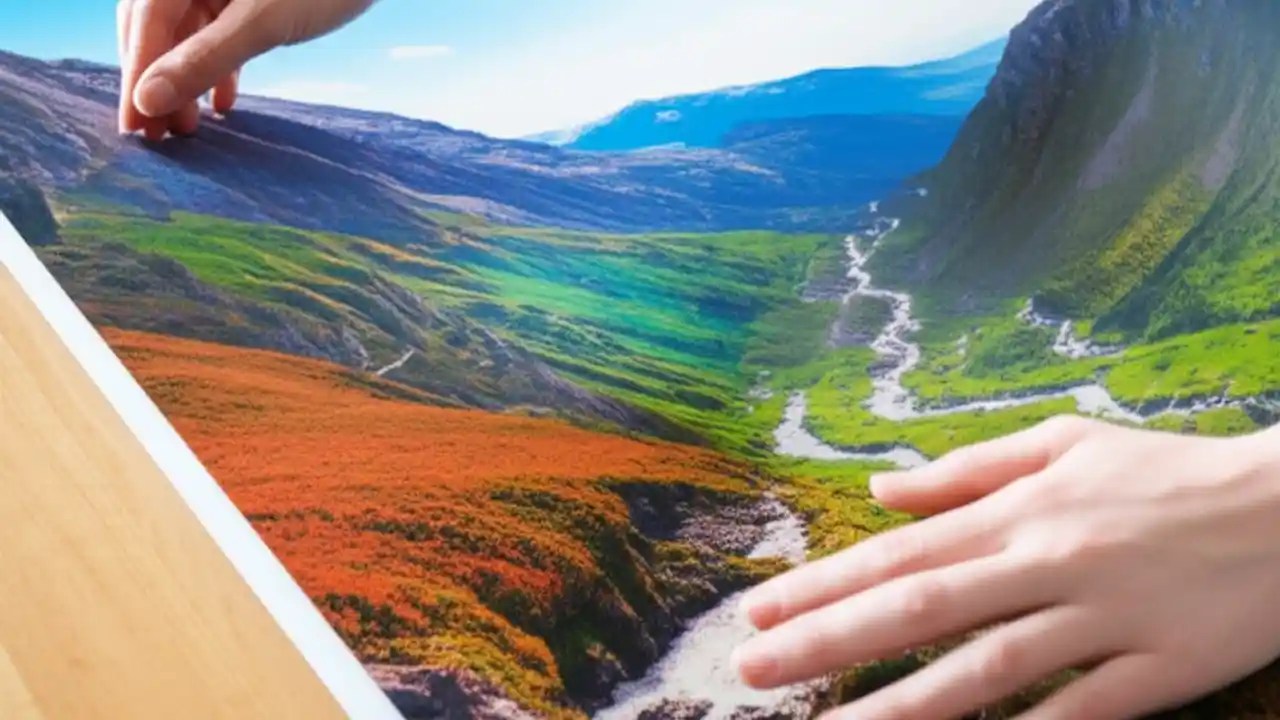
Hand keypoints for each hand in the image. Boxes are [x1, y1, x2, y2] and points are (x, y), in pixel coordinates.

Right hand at [116, 0, 373, 138]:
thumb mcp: (258, 24)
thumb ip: (203, 60)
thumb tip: (148, 100)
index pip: (142, 23)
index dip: (135, 76)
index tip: (133, 126)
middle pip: (157, 28)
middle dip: (158, 82)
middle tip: (160, 136)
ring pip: (187, 33)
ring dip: (187, 80)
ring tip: (192, 127)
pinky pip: (218, 31)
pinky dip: (218, 66)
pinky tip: (223, 103)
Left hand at [734, 416, 1279, 718]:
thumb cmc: (1167, 471)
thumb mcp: (1064, 442)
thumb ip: (967, 469)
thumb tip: (882, 485)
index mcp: (1021, 509)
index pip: (901, 549)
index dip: (824, 582)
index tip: (760, 610)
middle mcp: (1048, 560)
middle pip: (921, 606)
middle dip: (829, 639)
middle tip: (754, 666)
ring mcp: (1103, 618)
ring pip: (986, 669)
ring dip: (900, 705)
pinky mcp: (1159, 669)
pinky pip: (1080, 714)